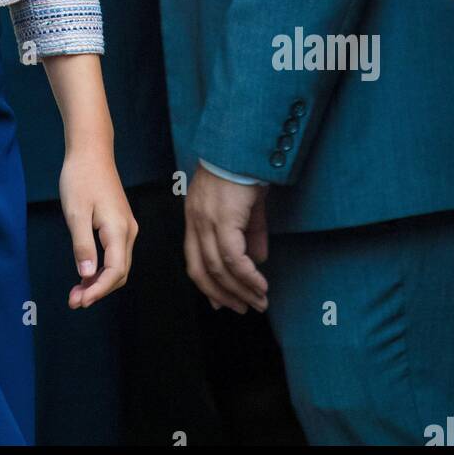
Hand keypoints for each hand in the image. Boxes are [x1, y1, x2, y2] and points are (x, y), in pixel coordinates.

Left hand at [59, 147, 137, 307]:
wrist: (91, 151)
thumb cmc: (80, 178)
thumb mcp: (75, 213)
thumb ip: (82, 245)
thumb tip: (87, 274)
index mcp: (119, 229)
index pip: (114, 271)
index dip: (98, 290)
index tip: (79, 301)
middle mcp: (128, 231)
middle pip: (119, 272)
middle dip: (98, 290)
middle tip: (73, 300)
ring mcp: (126, 226)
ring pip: (118, 265)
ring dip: (99, 281)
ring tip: (76, 292)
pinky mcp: (120, 223)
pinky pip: (115, 254)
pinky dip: (101, 268)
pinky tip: (85, 272)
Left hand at [184, 165, 269, 314]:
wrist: (245, 145)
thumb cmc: (245, 169)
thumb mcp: (247, 205)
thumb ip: (250, 233)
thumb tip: (258, 260)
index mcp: (196, 216)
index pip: (194, 259)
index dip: (207, 284)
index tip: (222, 303)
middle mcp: (196, 221)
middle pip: (201, 270)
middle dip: (223, 295)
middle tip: (243, 309)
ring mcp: (207, 220)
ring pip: (218, 268)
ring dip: (240, 290)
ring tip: (259, 302)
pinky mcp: (223, 219)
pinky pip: (234, 258)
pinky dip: (247, 277)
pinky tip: (260, 285)